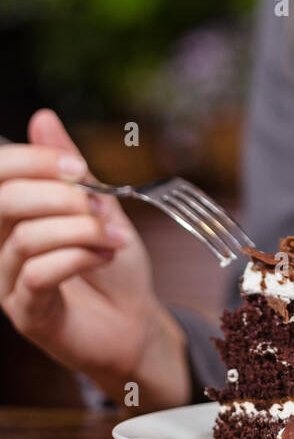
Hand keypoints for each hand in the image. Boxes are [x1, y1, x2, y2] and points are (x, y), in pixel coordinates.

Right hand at [0, 108, 190, 408]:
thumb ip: (70, 167)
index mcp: (14, 215)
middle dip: (61, 194)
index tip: (78, 166)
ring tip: (112, 235)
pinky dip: (80, 255)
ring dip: (81, 229)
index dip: (35, 160)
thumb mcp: (98, 204)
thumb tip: (42, 118)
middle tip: (98, 203)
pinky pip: (39, 273)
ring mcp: (7, 282)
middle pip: (5, 201)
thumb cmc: (113, 264)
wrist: (135, 320)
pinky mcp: (26, 313)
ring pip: (27, 237)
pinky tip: (105, 254)